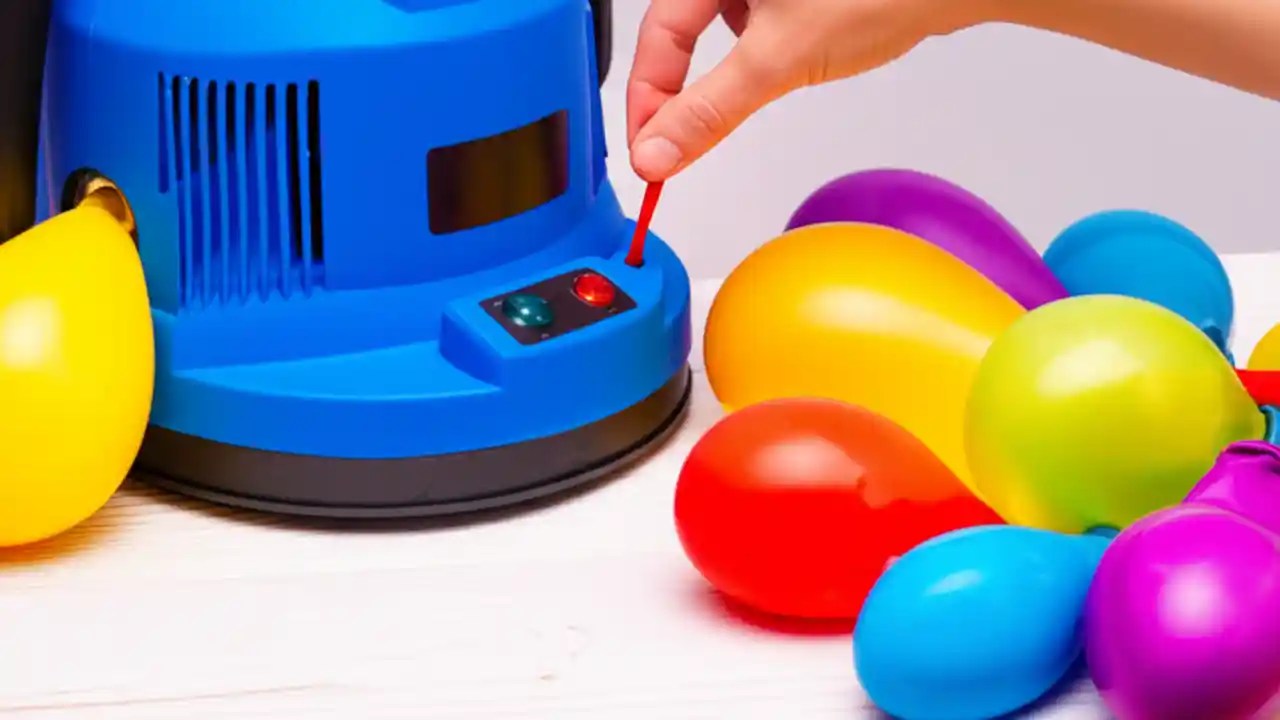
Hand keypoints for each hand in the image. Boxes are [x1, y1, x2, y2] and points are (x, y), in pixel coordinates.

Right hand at [625, 0, 987, 180]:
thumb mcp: (776, 60)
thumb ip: (709, 110)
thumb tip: (658, 152)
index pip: (655, 35)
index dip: (645, 99)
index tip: (649, 151)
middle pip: (676, 33)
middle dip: (672, 90)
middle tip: (669, 146)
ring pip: (713, 30)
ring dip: (712, 75)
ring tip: (723, 107)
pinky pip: (749, 26)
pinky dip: (750, 59)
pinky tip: (776, 68)